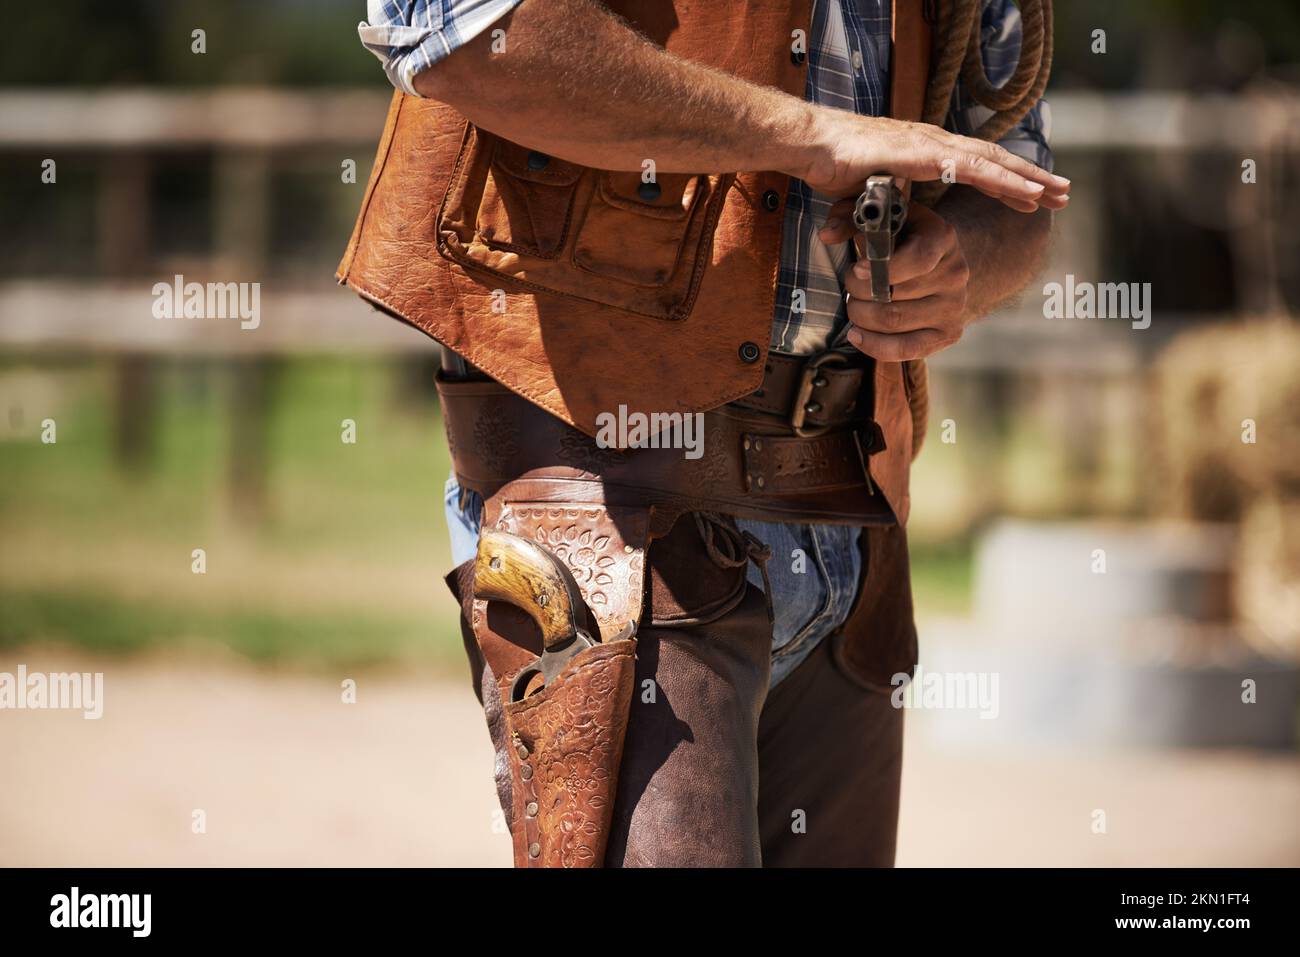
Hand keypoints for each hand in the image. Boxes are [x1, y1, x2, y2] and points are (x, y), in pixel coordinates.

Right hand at [791, 111, 1068, 211]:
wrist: (811, 144)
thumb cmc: (830, 166)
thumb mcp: (860, 201)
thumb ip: (868, 220)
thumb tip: (853, 245)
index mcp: (925, 151)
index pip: (976, 163)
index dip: (1006, 178)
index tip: (1034, 195)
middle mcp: (935, 142)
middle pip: (993, 160)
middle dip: (1029, 178)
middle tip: (1063, 194)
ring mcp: (931, 144)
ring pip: (992, 162)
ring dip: (1027, 179)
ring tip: (1057, 194)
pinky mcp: (924, 153)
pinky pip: (972, 168)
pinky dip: (1003, 180)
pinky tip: (1026, 192)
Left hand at [820, 202, 972, 361]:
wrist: (940, 265)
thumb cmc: (903, 237)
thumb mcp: (882, 218)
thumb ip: (851, 219)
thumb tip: (827, 234)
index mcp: (942, 238)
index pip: (918, 259)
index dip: (883, 268)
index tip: (856, 270)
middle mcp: (954, 273)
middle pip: (896, 295)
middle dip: (859, 293)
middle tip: (849, 287)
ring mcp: (954, 306)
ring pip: (895, 322)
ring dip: (862, 317)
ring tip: (854, 306)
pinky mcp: (949, 333)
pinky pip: (907, 349)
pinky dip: (874, 346)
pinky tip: (856, 334)